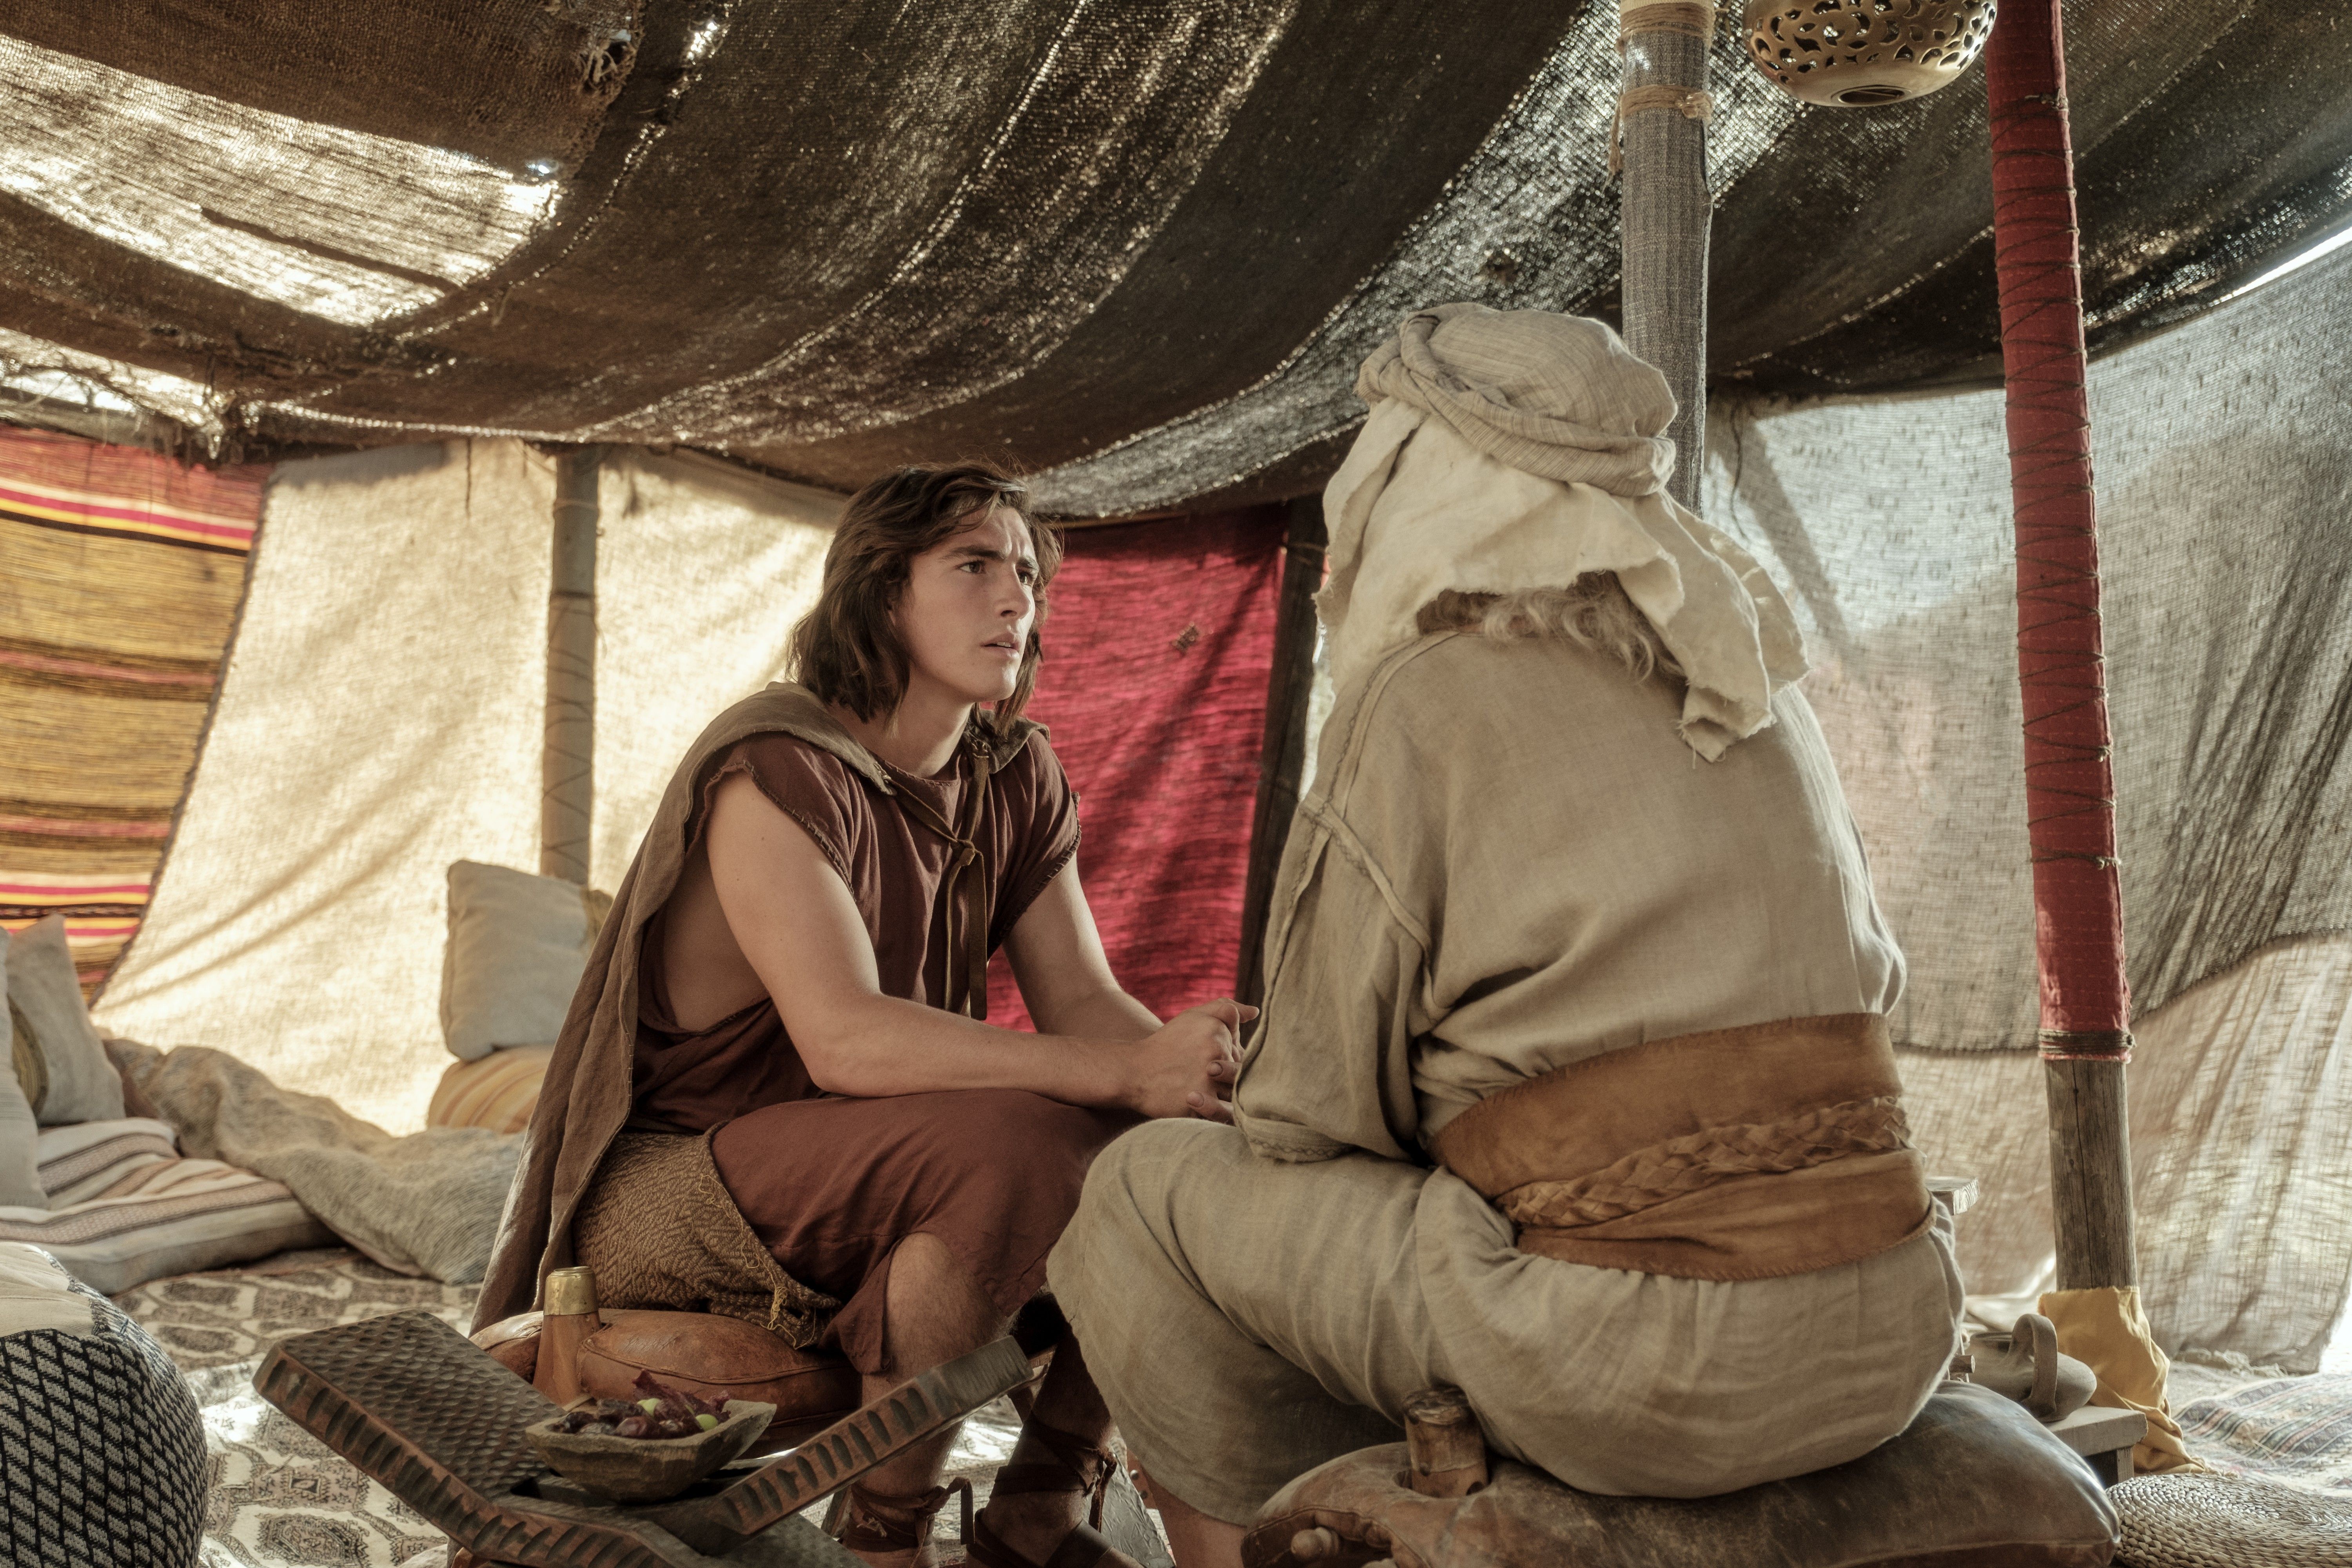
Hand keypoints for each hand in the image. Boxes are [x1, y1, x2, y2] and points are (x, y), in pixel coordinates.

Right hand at [1121, 999, 1256, 1121]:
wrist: (1133, 1071)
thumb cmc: (1166, 1044)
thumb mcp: (1193, 1017)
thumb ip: (1225, 1009)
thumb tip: (1254, 1012)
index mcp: (1218, 1031)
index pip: (1243, 1054)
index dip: (1229, 1064)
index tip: (1208, 1065)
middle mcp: (1215, 1051)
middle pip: (1240, 1074)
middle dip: (1227, 1081)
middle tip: (1204, 1080)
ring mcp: (1207, 1077)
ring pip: (1235, 1093)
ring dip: (1224, 1096)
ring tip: (1201, 1092)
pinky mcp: (1199, 1101)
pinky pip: (1222, 1112)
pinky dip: (1217, 1112)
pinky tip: (1201, 1106)